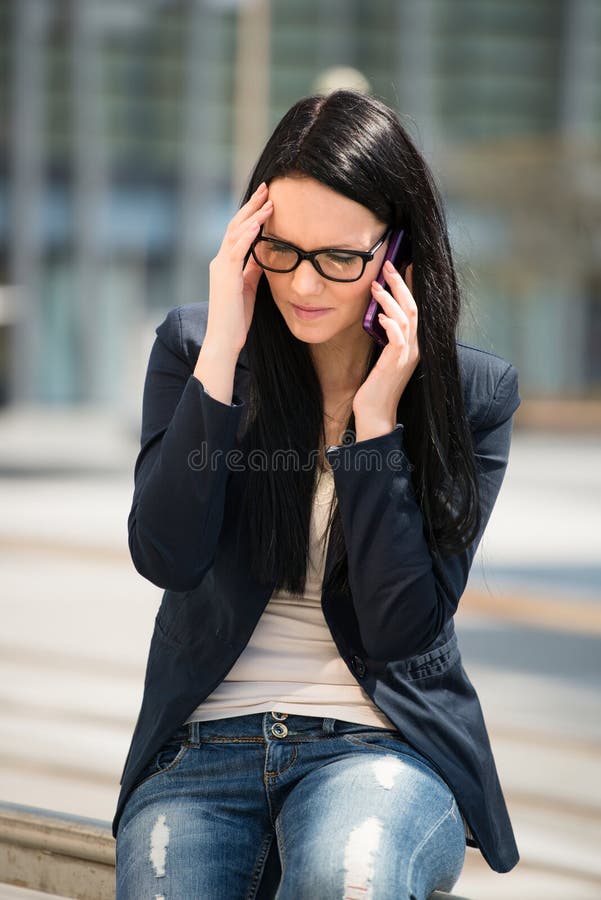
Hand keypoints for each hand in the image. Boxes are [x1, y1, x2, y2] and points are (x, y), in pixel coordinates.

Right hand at [205, 183, 272, 355]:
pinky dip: (247, 235)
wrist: (224, 340)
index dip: (252, 214)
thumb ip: (253, 269)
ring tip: (268, 200)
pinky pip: (236, 251)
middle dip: (252, 206)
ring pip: (236, 233)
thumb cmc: (236, 318)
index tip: (266, 199)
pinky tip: (258, 223)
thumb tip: (264, 254)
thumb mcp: (249, 288)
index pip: (239, 231)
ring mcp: (220, 268)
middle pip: (236, 225)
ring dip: (253, 215)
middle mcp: (219, 261)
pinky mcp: (225, 277)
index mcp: (225, 263)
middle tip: (267, 188)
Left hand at [352, 260, 419, 438]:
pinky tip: (380, 317)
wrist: (375, 414)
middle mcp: (414, 348)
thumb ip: (387, 337)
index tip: (405, 266)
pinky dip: (390, 325)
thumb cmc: (376, 386)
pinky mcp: (396, 364)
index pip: (416, 308)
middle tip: (389, 265)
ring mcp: (407, 356)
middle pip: (414, 308)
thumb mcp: (383, 356)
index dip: (411, 287)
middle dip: (401, 284)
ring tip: (376, 286)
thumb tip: (381, 316)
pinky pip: (398, 339)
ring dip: (391, 300)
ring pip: (407, 319)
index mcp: (413, 345)